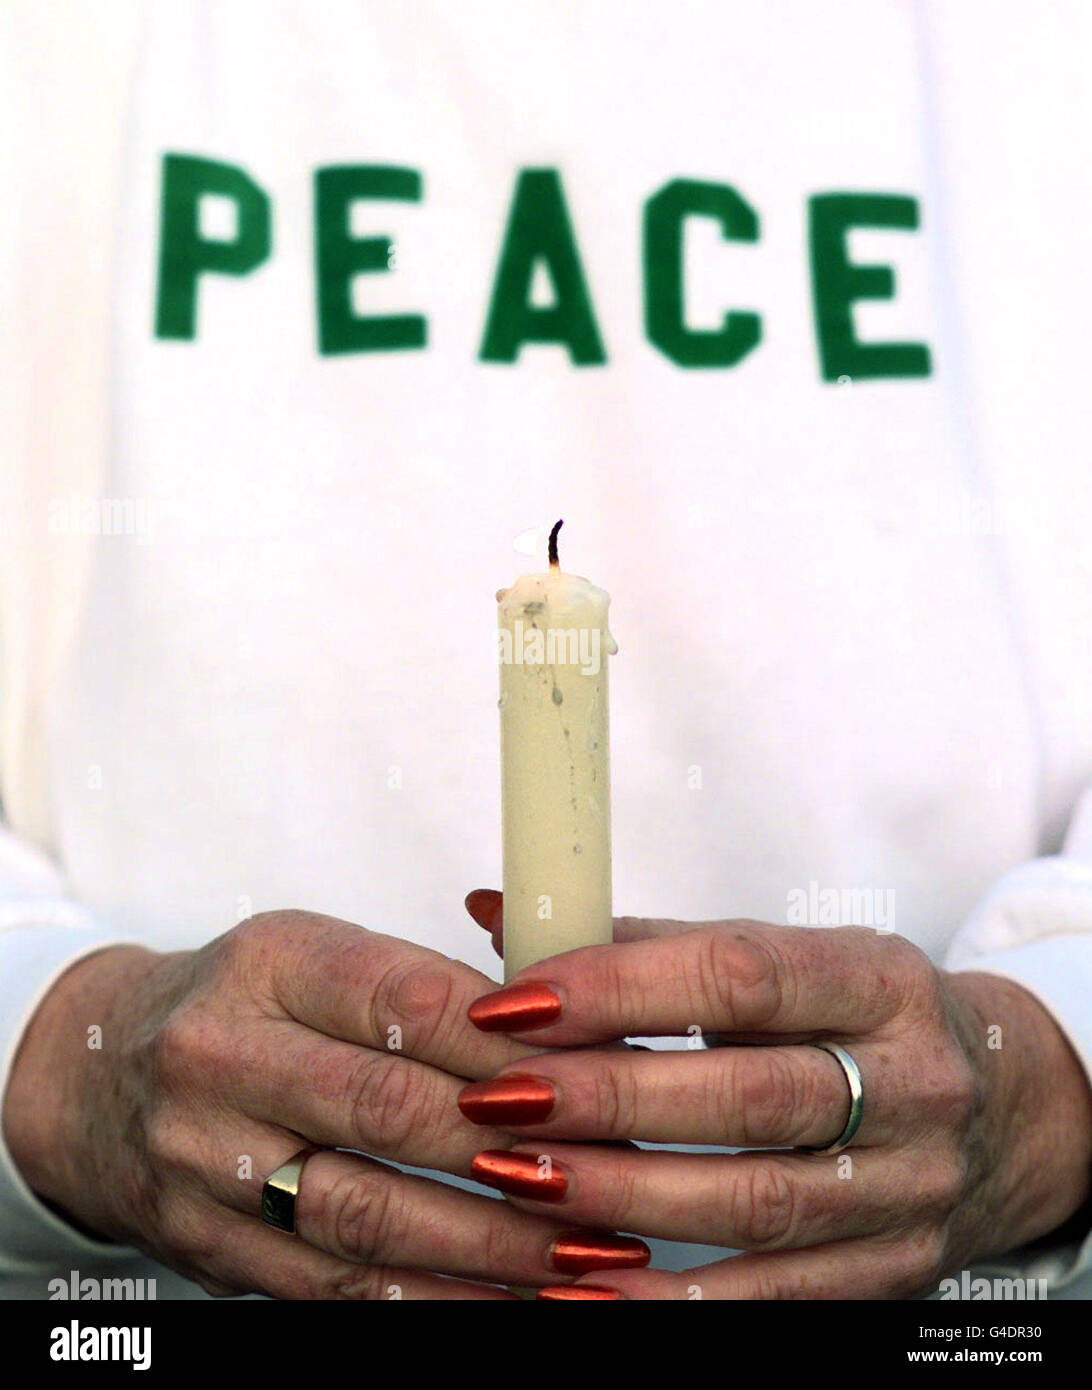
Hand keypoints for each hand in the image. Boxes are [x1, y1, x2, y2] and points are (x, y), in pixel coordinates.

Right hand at [3, 910, 649, 1297]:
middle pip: (391, 1108)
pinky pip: (333, 1285)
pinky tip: (507, 1300)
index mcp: (268, 963)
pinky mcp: (208, 1247)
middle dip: (517, 1144)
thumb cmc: (240, 1003)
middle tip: (616, 1167)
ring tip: (586, 1250)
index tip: (598, 1067)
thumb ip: (417, 988)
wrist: (100, 1072)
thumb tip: (558, 1029)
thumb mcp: (312, 956)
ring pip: (368, 1213)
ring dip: (491, 1241)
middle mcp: (223, 1058)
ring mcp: (204, 1161)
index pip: (407, 998)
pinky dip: (429, 1299)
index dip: (513, 1040)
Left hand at [461, 891, 1091, 1298]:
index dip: (622, 986)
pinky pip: (773, 1297)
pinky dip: (672, 1299)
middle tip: (501, 1097)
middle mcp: (911, 1083)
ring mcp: (909, 1187)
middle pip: (747, 1094)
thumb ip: (648, 944)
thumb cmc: (861, 1018)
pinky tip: (582, 1285)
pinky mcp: (892, 1270)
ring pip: (754, 1202)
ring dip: (622, 1196)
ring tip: (519, 1178)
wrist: (998, 1107)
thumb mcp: (787, 961)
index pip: (741, 976)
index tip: (519, 1001)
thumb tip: (503, 916)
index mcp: (878, 981)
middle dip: (609, 1096)